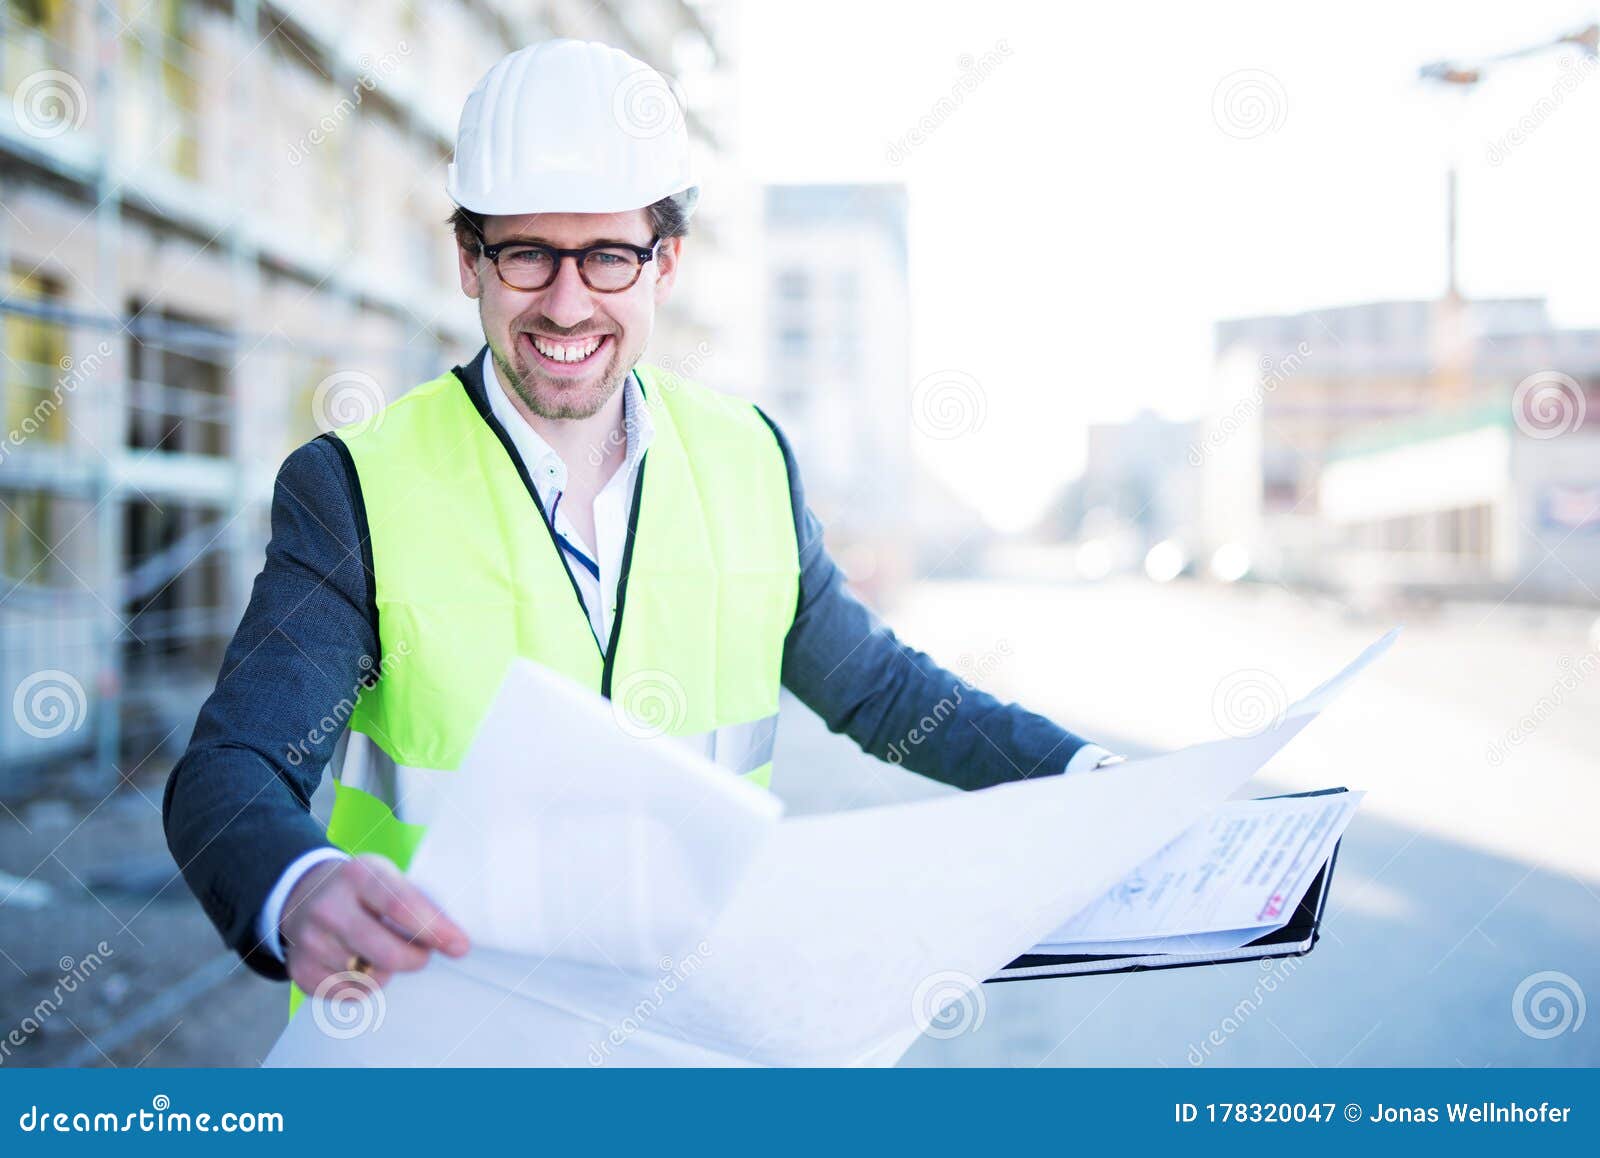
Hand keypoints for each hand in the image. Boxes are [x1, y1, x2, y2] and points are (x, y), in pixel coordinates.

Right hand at [280, 852, 469, 994]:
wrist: (304, 894)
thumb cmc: (361, 889)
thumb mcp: (385, 877)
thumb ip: (416, 903)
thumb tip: (454, 941)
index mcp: (357, 876)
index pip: (400, 906)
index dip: (434, 929)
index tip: (460, 946)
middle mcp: (328, 907)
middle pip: (386, 952)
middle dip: (416, 959)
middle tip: (424, 954)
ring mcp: (309, 941)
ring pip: (370, 977)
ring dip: (389, 970)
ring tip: (383, 950)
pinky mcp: (300, 970)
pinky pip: (351, 994)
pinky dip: (366, 985)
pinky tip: (361, 964)